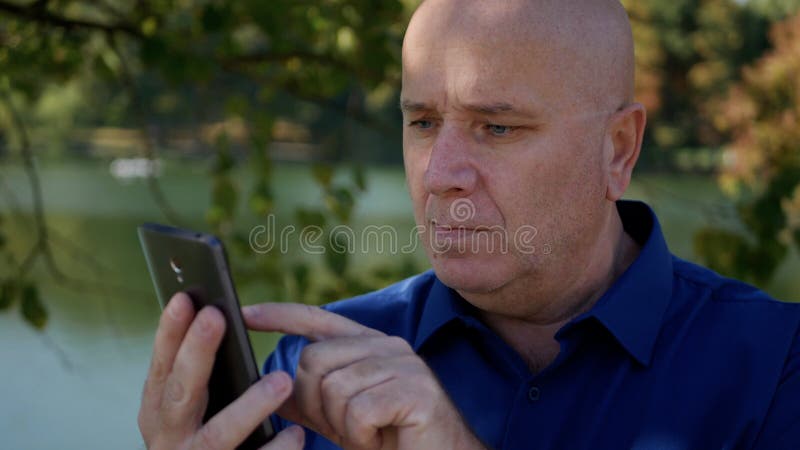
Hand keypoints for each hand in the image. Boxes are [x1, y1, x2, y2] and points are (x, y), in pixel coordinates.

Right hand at [138, 293, 304, 449]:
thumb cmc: (204, 440)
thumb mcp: (188, 412)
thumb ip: (196, 376)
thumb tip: (212, 314)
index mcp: (159, 412)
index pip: (162, 367)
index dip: (169, 333)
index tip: (184, 298)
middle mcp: (169, 438)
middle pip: (180, 394)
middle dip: (196, 353)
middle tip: (216, 316)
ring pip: (218, 435)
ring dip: (249, 406)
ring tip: (282, 380)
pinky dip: (275, 449)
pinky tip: (296, 433)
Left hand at [243, 303, 486, 449]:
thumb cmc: (391, 439)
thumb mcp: (342, 418)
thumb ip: (312, 398)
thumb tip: (271, 386)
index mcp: (370, 345)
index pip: (318, 319)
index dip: (280, 316)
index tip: (245, 315)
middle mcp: (387, 346)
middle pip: (313, 361)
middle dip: (313, 404)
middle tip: (341, 429)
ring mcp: (404, 365)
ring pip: (334, 389)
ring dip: (340, 425)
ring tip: (366, 434)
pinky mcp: (415, 391)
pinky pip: (359, 411)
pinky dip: (360, 437)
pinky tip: (380, 440)